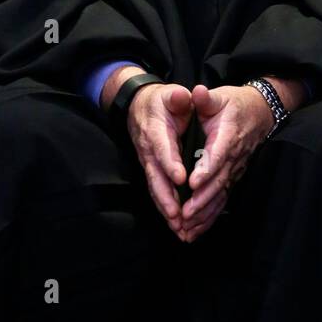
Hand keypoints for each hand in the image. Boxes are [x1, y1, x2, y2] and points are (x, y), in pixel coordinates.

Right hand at [103, 68, 192, 235]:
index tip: (181, 178)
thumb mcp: (170, 95)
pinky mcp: (152, 171)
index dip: (170, 163)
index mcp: (156, 131)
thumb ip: (177, 97)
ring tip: (177, 226)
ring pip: (155, 188)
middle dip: (165, 196)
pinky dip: (165, 208)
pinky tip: (175, 224)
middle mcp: (149, 151)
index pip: (162, 148)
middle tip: (176, 214)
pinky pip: (157, 191)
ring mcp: (148, 163)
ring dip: (165, 208)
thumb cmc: (160, 101)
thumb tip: (182, 94)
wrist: (140, 107)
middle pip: (155, 176)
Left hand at [175, 83, 267, 241]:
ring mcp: (235, 170)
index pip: (217, 155)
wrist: (259, 113)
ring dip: (204, 213)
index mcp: (227, 136)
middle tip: (184, 214)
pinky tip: (196, 230)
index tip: (192, 183)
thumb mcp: (219, 96)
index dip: (206, 170)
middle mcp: (233, 157)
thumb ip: (206, 99)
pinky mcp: (233, 177)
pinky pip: (222, 200)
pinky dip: (210, 216)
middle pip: (218, 182)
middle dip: (202, 200)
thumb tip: (197, 92)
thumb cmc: (234, 104)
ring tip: (187, 228)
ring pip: (220, 195)